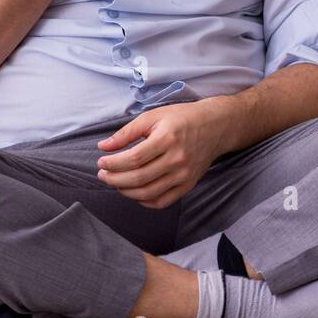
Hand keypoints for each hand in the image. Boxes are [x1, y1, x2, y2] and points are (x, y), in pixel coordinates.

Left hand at [94, 98, 236, 208]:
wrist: (216, 126)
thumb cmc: (182, 118)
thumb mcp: (153, 116)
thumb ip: (127, 132)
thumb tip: (103, 147)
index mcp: (167, 138)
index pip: (134, 158)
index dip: (113, 163)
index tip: (101, 162)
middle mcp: (177, 159)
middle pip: (139, 178)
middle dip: (114, 179)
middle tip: (103, 175)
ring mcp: (184, 175)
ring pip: (148, 193)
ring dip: (125, 191)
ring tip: (115, 182)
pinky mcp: (188, 184)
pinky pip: (163, 201)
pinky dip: (144, 201)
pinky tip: (134, 192)